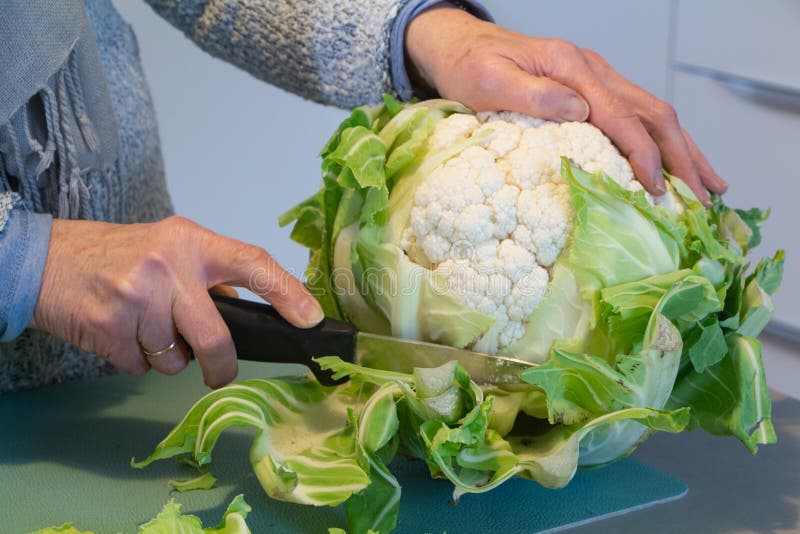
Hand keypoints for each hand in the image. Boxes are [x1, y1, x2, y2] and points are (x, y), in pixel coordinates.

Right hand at [31, 216, 322, 387]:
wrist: (47, 261)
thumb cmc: (118, 255)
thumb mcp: (168, 247)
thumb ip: (208, 275)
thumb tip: (248, 311)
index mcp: (192, 242)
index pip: (252, 262)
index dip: (287, 292)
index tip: (311, 318)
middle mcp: (168, 266)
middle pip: (215, 336)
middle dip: (222, 366)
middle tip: (219, 375)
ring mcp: (137, 297)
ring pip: (174, 357)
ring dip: (167, 357)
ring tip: (144, 330)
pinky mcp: (109, 327)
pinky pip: (141, 366)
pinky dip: (136, 360)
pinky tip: (121, 334)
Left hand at [404, 6, 726, 205]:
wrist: (460, 45)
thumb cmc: (470, 65)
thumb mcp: (491, 80)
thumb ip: (535, 95)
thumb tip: (580, 112)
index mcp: (573, 68)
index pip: (623, 117)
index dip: (644, 155)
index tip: (656, 190)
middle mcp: (594, 71)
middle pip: (655, 114)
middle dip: (684, 157)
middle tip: (706, 197)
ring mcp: (596, 78)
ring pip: (654, 114)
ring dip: (684, 151)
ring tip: (709, 185)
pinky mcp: (591, 89)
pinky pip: (638, 116)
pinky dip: (662, 143)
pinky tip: (673, 163)